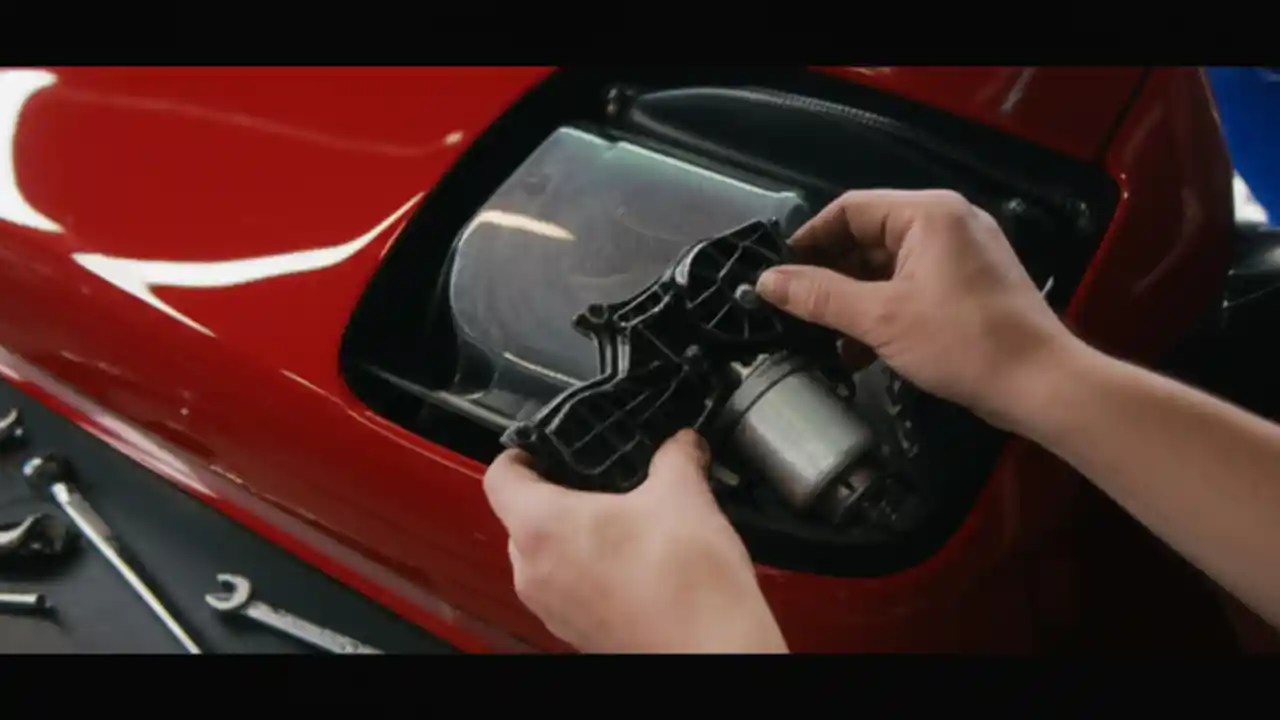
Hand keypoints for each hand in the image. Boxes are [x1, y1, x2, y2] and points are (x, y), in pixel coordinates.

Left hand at [482, 429, 788, 652]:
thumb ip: (675, 457)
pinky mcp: (577, 633)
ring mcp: (553, 609)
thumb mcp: (683, 495)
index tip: (537, 447)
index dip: (517, 455)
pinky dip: (588, 572)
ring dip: (572, 538)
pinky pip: (567, 591)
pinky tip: (633, 563)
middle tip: (594, 481)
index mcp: (543, 527)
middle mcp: (534, 572)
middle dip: (552, 497)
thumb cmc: (687, 583)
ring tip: (620, 523)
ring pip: (544, 559)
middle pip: (520, 520)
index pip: (499, 478)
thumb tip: (681, 443)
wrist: (712, 653)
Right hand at [756, 189, 1081, 429]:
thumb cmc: (963, 343)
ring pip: (888, 266)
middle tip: (797, 309)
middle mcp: (948, 222)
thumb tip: (767, 282)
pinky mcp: (971, 284)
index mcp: (928, 214)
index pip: (849, 209)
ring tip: (827, 337)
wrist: (1041, 385)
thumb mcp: (880, 319)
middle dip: (831, 276)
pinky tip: (862, 349)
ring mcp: (963, 253)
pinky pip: (913, 285)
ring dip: (855, 299)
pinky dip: (884, 310)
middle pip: (868, 237)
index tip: (779, 274)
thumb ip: (819, 297)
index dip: (809, 240)